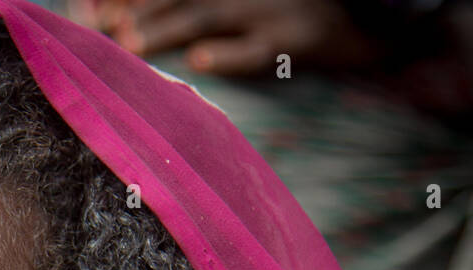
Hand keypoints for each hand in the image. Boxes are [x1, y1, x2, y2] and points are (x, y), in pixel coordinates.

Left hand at [68, 0, 384, 76]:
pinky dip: (228, 55)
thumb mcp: (249, 0)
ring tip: (129, 44)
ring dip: (166, 29)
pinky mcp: (299, 40)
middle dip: (139, 8)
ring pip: (209, 16)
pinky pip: (258, 51)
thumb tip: (131, 17)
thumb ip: (198, 4)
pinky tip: (198, 60)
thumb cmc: (295, 10)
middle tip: (100, 26)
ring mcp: (275, 9)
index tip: (95, 7)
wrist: (377, 21)